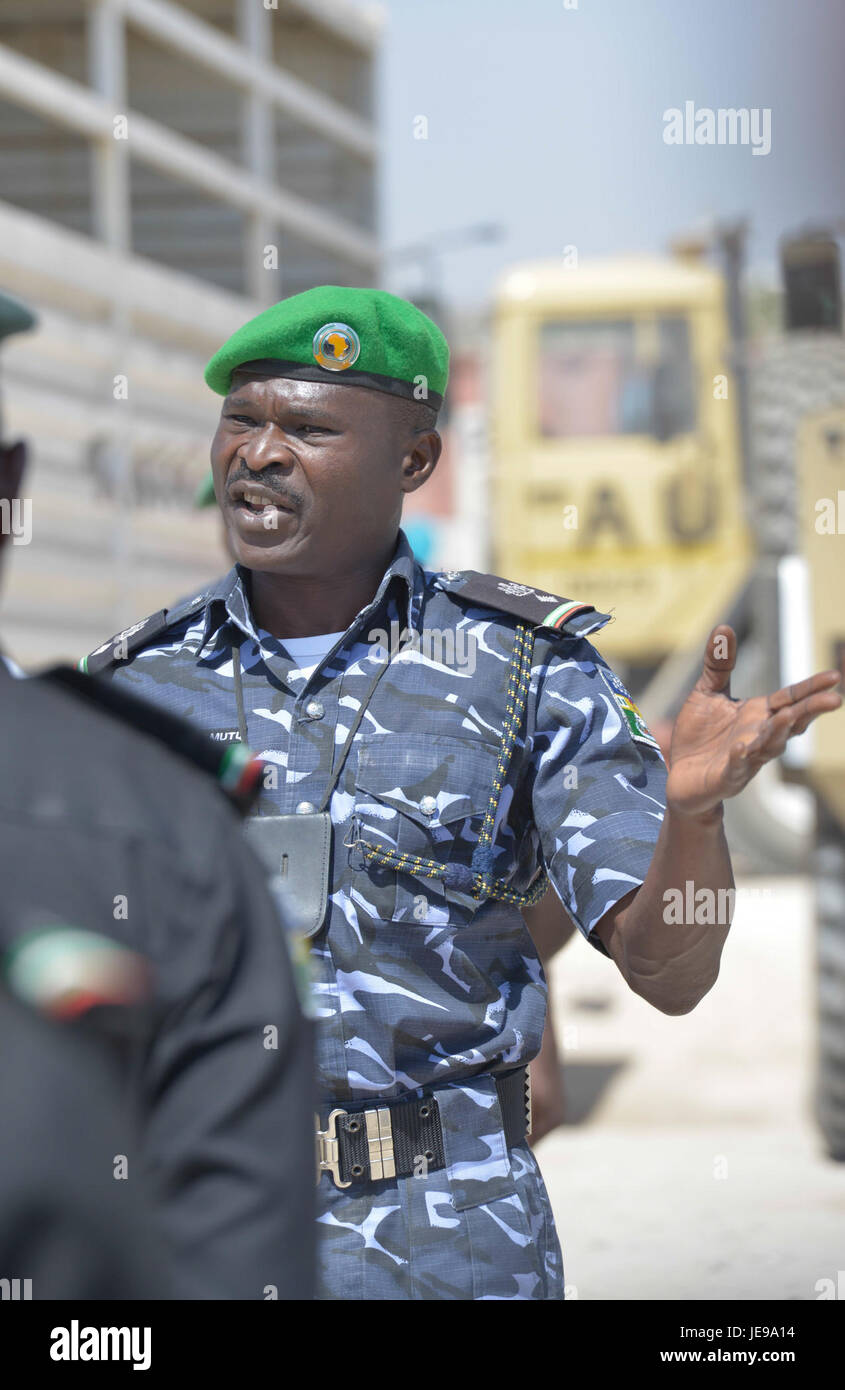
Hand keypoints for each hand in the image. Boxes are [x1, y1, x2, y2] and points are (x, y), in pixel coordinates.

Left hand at [665, 625, 841, 818]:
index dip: (811, 688)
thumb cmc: (699, 734)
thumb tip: (723, 627)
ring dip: (780, 732)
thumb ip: (718, 664)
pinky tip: (742, 748)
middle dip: (810, 710)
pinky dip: (741, 758)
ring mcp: (747, 758)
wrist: (680, 774)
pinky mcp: (727, 776)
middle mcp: (759, 736)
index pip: (790, 698)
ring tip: (789, 716)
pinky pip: (737, 767)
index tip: (834, 677)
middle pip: (791, 722)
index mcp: (759, 714)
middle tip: (834, 699)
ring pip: (770, 746)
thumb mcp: (707, 692)